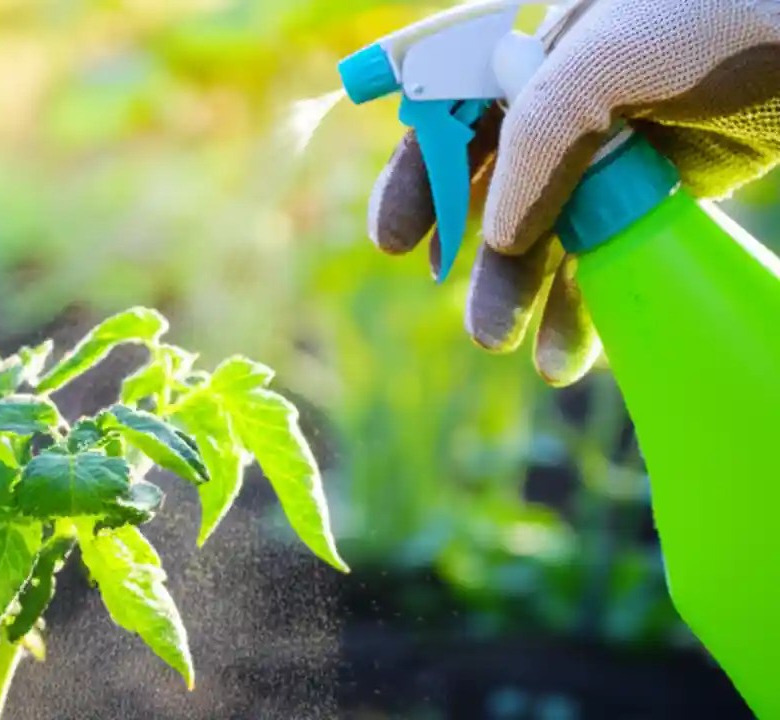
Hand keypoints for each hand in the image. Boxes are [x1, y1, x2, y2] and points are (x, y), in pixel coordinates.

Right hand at [368, 0, 779, 385]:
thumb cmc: (716, 18)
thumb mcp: (608, 56)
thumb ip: (535, 136)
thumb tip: (492, 235)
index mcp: (536, 52)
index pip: (448, 114)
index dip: (416, 177)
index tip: (394, 242)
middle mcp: (566, 101)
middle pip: (491, 186)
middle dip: (471, 253)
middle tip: (468, 311)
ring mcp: (616, 150)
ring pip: (548, 233)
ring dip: (524, 293)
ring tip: (505, 344)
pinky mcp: (663, 191)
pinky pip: (607, 253)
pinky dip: (585, 304)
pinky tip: (568, 353)